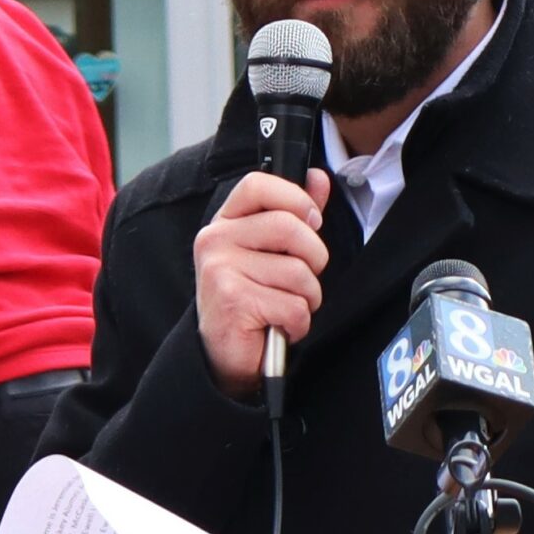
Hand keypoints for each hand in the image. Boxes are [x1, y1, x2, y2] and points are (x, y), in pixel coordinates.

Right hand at [194, 168, 330, 395]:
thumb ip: (295, 213)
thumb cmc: (252, 300)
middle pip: (289, 227)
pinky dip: (298, 323)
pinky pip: (293, 305)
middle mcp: (215, 240)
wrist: (223, 356)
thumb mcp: (271, 252)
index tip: (311, 223)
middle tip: (303, 281)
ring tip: (288, 308)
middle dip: (314, 258)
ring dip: (307, 298)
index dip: (295, 199)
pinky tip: (280, 327)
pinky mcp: (232, 300)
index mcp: (225, 222)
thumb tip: (318, 177)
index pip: (258, 184)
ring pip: (298, 272)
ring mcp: (220, 269)